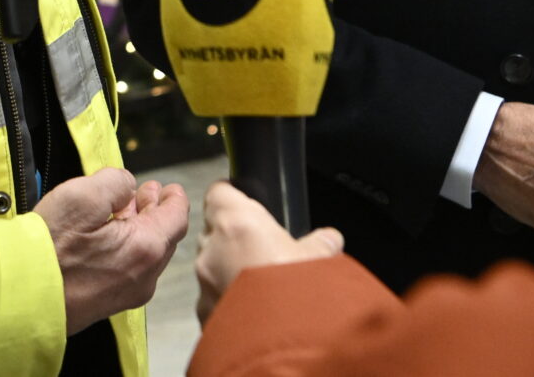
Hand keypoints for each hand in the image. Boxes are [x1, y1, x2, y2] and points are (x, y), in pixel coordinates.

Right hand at [35, 168, 188, 333]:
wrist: (22, 296)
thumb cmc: (50, 248)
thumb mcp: (82, 197)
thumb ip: (115, 182)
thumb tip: (126, 185)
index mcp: (145, 248)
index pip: (176, 218)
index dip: (174, 198)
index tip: (169, 188)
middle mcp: (144, 276)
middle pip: (162, 238)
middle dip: (154, 211)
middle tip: (146, 193)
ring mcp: (127, 294)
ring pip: (145, 255)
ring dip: (139, 228)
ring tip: (126, 210)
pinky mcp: (107, 304)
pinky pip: (129, 270)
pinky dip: (126, 247)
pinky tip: (108, 235)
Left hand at [195, 182, 342, 325]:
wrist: (282, 341)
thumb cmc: (296, 291)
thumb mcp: (319, 259)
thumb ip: (321, 244)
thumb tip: (330, 239)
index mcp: (237, 221)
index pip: (219, 191)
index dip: (230, 194)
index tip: (240, 197)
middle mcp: (212, 247)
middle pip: (213, 229)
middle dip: (232, 235)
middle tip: (259, 246)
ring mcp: (204, 280)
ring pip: (210, 264)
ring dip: (227, 268)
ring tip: (258, 282)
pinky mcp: (203, 310)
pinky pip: (211, 296)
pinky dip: (226, 298)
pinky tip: (250, 308)